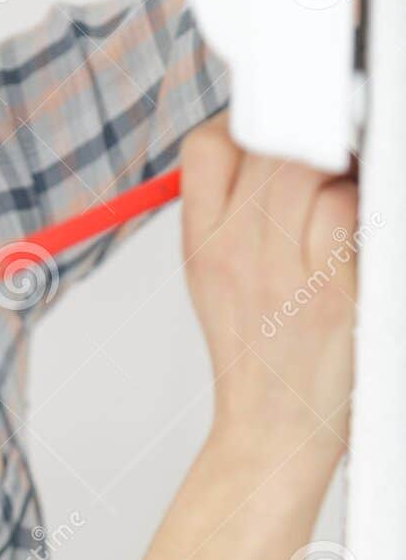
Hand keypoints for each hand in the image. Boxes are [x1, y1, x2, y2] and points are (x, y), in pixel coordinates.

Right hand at [180, 112, 358, 465]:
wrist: (272, 433)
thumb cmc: (256, 359)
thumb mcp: (213, 283)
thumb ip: (226, 217)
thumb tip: (269, 151)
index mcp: (201, 244)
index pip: (206, 147)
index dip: (246, 126)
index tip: (275, 138)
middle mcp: (233, 252)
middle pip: (267, 144)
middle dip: (306, 139)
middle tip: (330, 159)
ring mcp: (280, 270)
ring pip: (309, 168)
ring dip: (339, 171)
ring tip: (346, 200)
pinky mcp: (328, 291)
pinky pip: (344, 210)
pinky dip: (359, 207)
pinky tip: (359, 234)